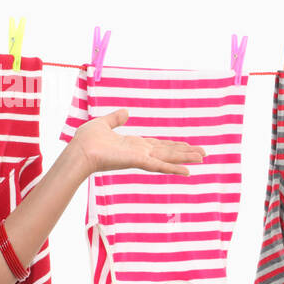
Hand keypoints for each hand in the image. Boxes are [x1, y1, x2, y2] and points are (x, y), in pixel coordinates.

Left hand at [71, 109, 205, 176]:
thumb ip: (116, 119)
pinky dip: (174, 168)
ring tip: (203, 158)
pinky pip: (159, 165)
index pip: (158, 145)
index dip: (173, 145)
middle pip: (168, 151)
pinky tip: (188, 171)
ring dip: (186, 158)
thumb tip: (126, 112)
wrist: (79, 151)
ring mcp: (140, 157)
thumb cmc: (86, 140)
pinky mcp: (138, 161)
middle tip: (204, 154)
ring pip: (168, 157)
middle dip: (185, 152)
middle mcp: (140, 152)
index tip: (187, 145)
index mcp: (133, 144)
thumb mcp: (104, 124)